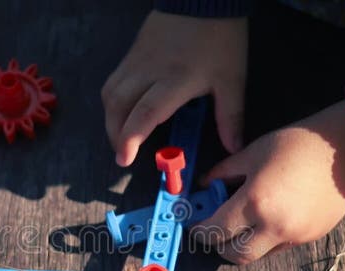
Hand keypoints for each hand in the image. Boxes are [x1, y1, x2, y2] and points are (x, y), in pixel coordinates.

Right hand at [101, 11, 247, 166]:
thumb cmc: (220, 37)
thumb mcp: (232, 79)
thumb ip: (230, 116)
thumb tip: (234, 147)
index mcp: (176, 80)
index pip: (145, 113)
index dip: (130, 138)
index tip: (124, 158)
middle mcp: (149, 71)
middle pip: (118, 106)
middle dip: (115, 134)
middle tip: (122, 153)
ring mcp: (137, 60)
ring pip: (110, 93)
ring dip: (110, 118)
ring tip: (120, 135)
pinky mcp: (132, 53)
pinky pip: (113, 81)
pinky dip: (113, 101)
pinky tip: (123, 110)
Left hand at [191, 102, 344, 263]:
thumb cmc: (298, 145)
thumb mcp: (252, 153)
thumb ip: (223, 172)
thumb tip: (205, 185)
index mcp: (254, 203)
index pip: (215, 231)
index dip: (200, 230)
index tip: (195, 224)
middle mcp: (273, 226)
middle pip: (235, 256)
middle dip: (220, 246)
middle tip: (215, 230)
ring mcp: (294, 236)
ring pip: (259, 254)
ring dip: (245, 244)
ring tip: (243, 221)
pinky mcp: (310, 238)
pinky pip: (280, 246)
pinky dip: (267, 238)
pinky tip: (270, 216)